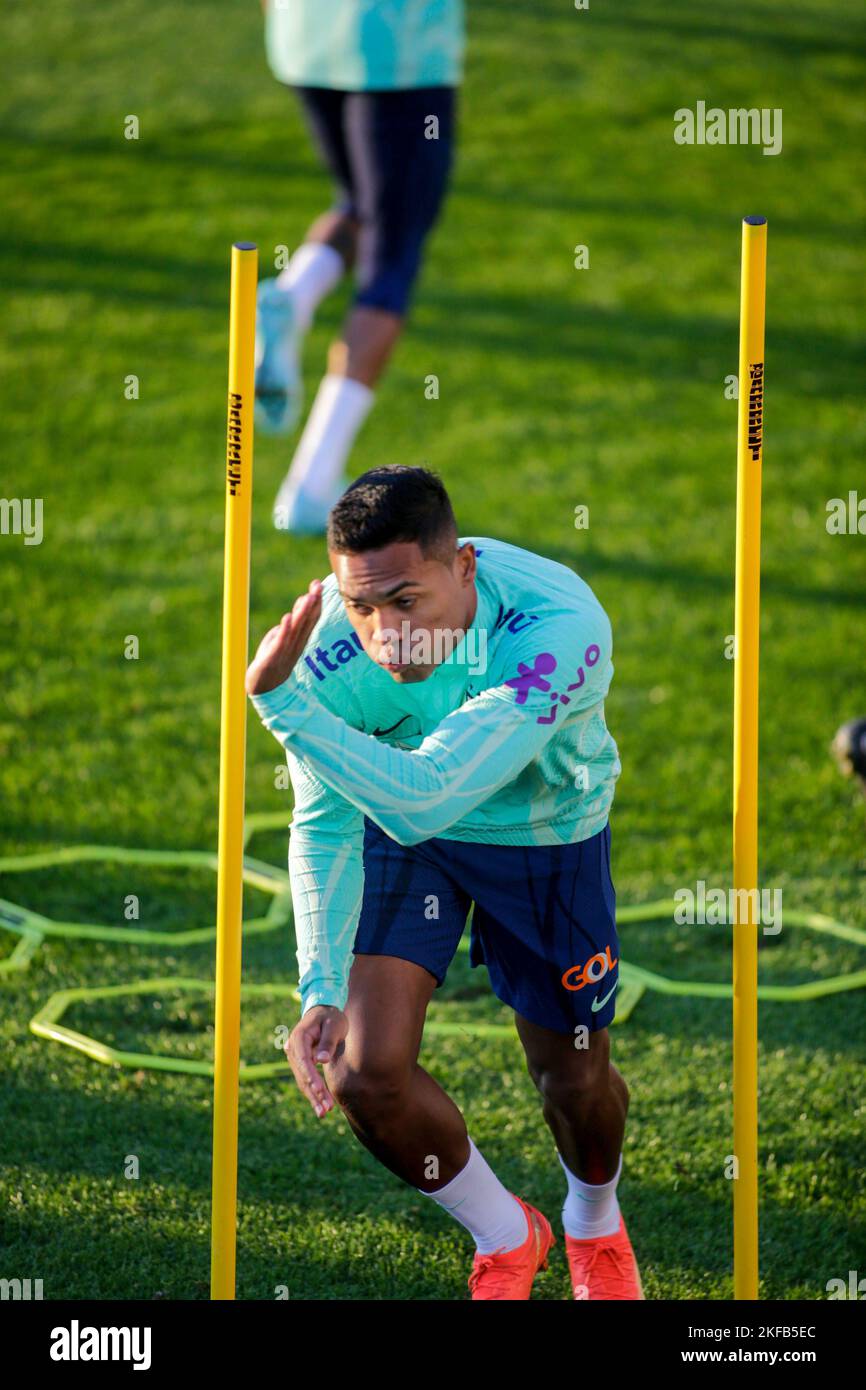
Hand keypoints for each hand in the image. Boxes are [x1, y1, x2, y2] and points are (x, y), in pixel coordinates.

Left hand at [246, 580, 322, 694]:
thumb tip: (295, 610)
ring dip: (302, 613)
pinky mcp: (273, 657)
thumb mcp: (282, 641)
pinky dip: (284, 630)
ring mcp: (285, 650)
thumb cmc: (273, 662)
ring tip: (307, 597)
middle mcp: (295, 644)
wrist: (264, 688)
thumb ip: (289, 626)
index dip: (315, 601)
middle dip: (312, 602)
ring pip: (296, 629)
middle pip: (306, 621)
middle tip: (318, 586)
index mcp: (299, 639)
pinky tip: (287, 617)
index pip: (310, 617)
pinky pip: (280, 642)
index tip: (318, 584)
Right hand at [284, 1005, 347, 1117]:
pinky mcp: (301, 1064)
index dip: (311, 1076)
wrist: (323, 1012)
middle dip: (314, 1092)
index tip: (320, 1090)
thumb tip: (321, 1060)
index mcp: (299, 1037)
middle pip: (302, 1074)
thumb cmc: (331, 1017)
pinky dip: (313, 1093)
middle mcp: (292, 1048)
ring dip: (313, 1097)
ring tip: (324, 1113)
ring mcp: (295, 1057)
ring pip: (302, 1081)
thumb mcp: (334, 1025)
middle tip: (326, 1109)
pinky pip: (305, 1081)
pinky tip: (321, 1107)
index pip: (303, 1060)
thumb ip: (328, 1041)